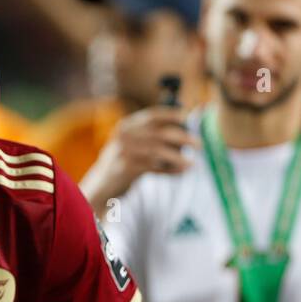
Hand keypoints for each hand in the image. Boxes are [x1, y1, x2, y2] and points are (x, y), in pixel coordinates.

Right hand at [80, 106, 197, 211]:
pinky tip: (181, 172)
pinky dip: (169, 170)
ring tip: (192, 163)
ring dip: (179, 157)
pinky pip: (153, 167)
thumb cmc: (123, 164)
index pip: (152, 115)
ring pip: (158, 152)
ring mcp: (123, 152)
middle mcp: (124, 136)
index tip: (188, 118)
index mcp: (126, 127)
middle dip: (183, 138)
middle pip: (159, 133)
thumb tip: (184, 130)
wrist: (100, 186)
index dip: (172, 115)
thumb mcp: (132, 146)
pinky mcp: (125, 169)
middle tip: (199, 144)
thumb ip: (152, 137)